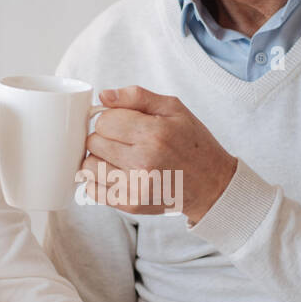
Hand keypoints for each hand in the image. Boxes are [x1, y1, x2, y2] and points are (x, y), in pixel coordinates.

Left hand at [80, 86, 236, 223]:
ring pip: (88, 166)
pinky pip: (93, 190)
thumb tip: (103, 96)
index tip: (124, 123)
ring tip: (120, 158)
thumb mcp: (173, 108)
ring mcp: (136, 187)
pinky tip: (118, 174)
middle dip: (105, 137)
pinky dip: (99, 180)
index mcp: (154, 133)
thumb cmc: (192, 143)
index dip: (111, 118)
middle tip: (125, 141)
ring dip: (99, 159)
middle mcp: (143, 162)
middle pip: (94, 142)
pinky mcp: (131, 205)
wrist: (212, 185)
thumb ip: (137, 97)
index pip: (104, 120)